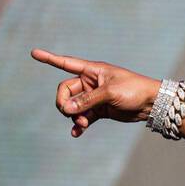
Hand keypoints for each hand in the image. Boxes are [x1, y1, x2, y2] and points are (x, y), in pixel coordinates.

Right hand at [30, 48, 161, 137]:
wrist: (151, 104)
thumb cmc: (133, 90)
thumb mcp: (110, 93)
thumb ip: (87, 100)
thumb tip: (67, 109)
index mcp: (92, 70)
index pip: (66, 63)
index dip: (49, 59)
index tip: (33, 53)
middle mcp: (90, 82)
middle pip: (66, 92)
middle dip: (65, 103)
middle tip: (70, 114)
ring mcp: (94, 97)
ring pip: (74, 106)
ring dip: (74, 116)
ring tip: (81, 124)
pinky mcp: (100, 110)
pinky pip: (84, 117)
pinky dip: (80, 124)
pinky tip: (77, 133)